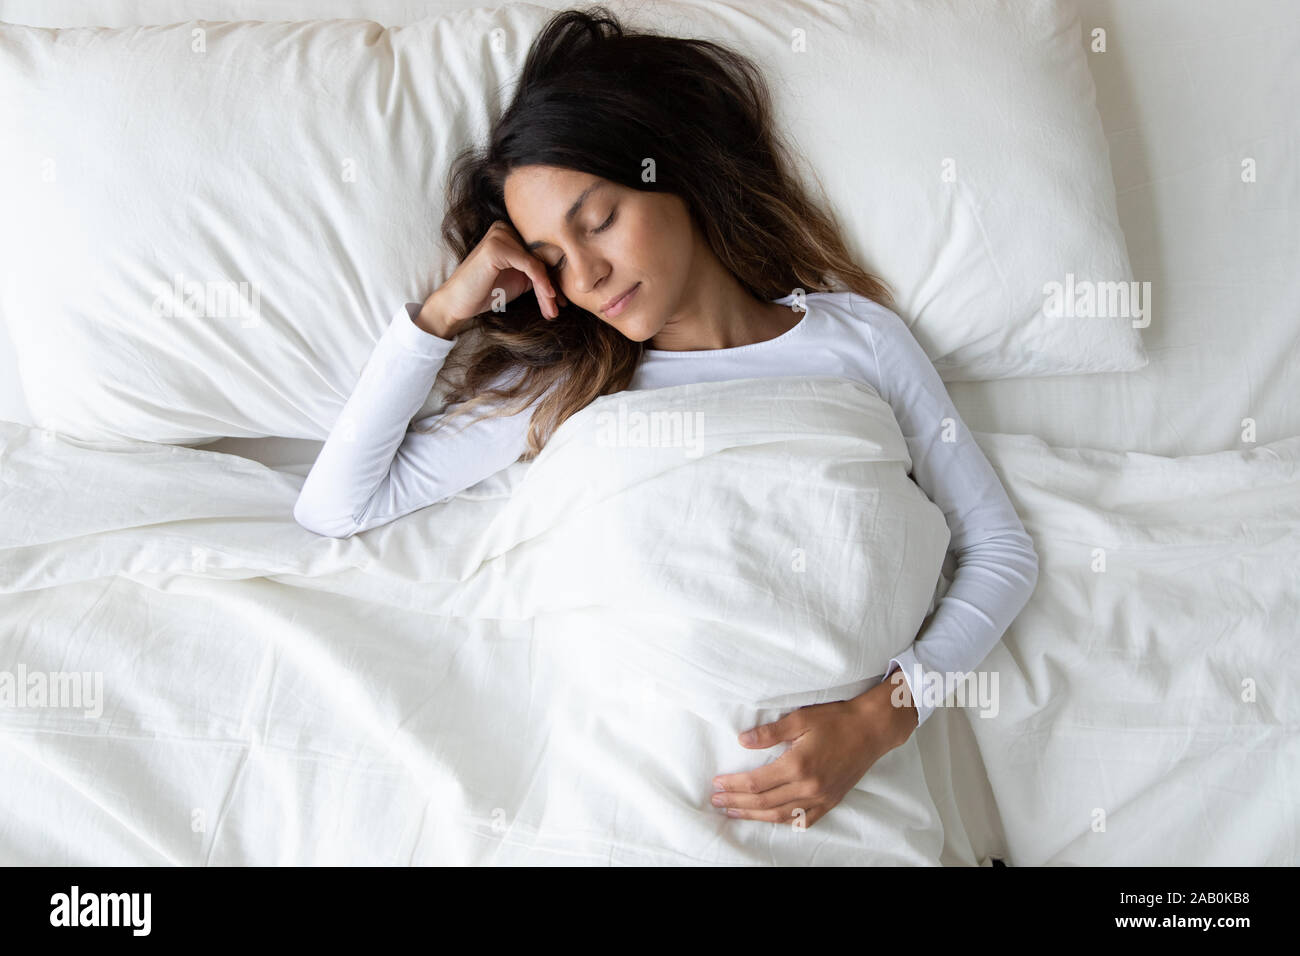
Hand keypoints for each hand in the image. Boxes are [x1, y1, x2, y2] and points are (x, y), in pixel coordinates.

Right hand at [418, 219, 567, 338]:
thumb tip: (568, 274)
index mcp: (510, 232)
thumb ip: (537, 271)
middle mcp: (505, 228)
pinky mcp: (497, 247)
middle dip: (551, 286)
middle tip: (560, 309)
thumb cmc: (485, 292)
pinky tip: (548, 299)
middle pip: (540, 259)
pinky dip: (541, 283)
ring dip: (548, 290)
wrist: (457, 303)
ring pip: (537, 264)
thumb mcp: (518, 279)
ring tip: (552, 311)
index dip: (552, 278)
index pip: (539, 254)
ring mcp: (500, 235)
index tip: (561, 301)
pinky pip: (530, 266)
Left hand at [710, 672, 917, 828]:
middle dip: (737, 803)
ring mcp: (821, 797)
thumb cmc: (837, 719)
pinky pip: (803, 819)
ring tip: (734, 812)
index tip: (716, 784)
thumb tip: (742, 741)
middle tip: (716, 801)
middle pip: (763, 803)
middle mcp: (809, 787)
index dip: (734, 785)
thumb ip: (770, 733)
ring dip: (754, 816)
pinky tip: (770, 819)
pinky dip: (783, 821)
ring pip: (780, 815)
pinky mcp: (831, 801)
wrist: (873, 729)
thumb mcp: (800, 718)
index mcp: (798, 766)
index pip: (756, 783)